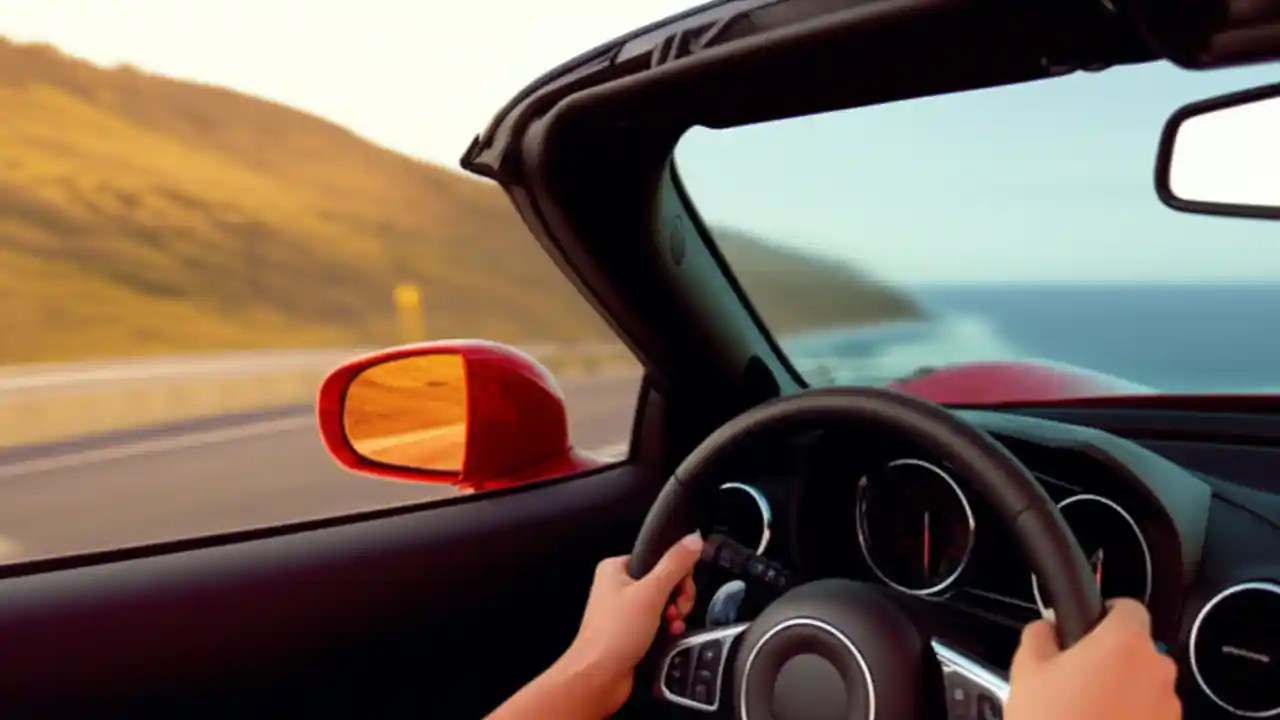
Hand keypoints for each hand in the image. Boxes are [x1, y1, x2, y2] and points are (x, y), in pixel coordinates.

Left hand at [560, 532, 702, 713]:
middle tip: (675, 610)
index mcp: (616, 568)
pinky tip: (668, 636)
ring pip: (664, 604)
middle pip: (664, 581)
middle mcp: (618, 587)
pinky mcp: (631, 632)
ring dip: (674, 616)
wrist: (599, 677)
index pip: (659, 557)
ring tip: (670, 626)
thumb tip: (693, 540)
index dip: (677, 573)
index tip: (682, 588)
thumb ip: (675, 564)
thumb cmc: (614, 634)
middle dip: (677, 598)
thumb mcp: (651, 592)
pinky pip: (658, 623)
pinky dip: (667, 629)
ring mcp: (624, 611)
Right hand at [1006, 599, 1180, 719]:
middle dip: (1109, 657)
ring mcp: (1168, 707)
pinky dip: (1129, 717)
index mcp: (1123, 643)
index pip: (1126, 606)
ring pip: (1142, 684)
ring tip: (1084, 710)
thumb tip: (1048, 628)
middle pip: (1135, 648)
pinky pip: (1148, 714)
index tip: (1086, 626)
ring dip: (1120, 690)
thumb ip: (1039, 634)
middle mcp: (1156, 670)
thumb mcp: (1026, 669)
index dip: (1103, 613)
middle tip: (1074, 675)